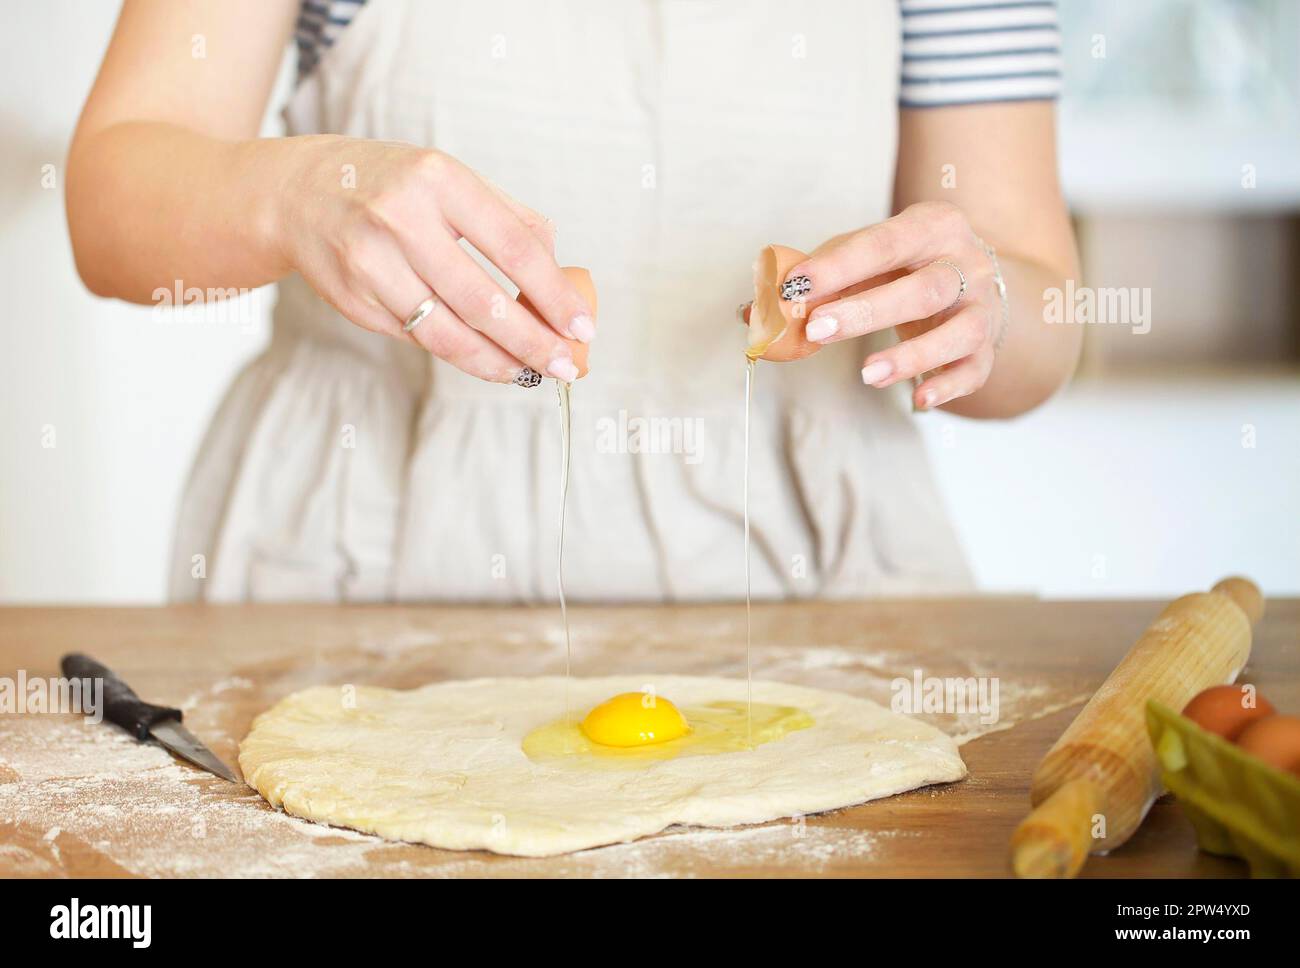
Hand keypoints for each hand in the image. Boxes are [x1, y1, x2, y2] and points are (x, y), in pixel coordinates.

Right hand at [276, 136, 595, 382]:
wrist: (300, 193)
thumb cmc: (396, 186)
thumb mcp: (452, 180)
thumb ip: (511, 220)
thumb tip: (562, 277)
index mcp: (439, 179)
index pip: (513, 247)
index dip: (553, 293)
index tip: (581, 325)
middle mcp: (400, 218)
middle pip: (483, 301)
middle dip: (532, 342)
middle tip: (563, 364)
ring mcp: (371, 262)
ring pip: (448, 333)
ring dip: (496, 361)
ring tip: (528, 372)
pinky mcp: (354, 299)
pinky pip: (418, 338)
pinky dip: (458, 353)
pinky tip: (485, 358)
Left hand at [784, 201, 1000, 409]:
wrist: (974, 282)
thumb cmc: (904, 268)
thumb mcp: (867, 259)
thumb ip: (815, 279)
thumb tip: (750, 310)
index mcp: (932, 226)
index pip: (883, 244)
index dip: (838, 265)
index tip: (795, 285)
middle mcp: (966, 262)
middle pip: (923, 288)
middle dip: (867, 311)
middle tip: (817, 330)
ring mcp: (983, 307)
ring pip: (957, 332)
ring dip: (911, 356)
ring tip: (867, 374)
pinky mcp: (988, 347)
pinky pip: (974, 370)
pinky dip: (948, 387)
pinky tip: (918, 400)